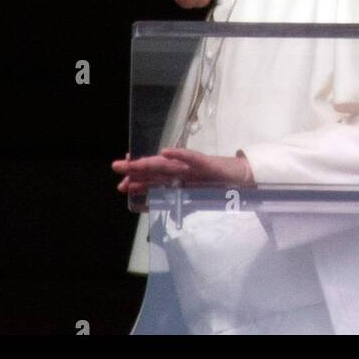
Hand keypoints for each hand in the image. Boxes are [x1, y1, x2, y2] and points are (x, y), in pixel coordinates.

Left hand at [111, 147, 255, 198]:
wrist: (242, 179)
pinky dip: (179, 154)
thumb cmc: (217, 186)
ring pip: (167, 163)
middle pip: (155, 169)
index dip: (138, 178)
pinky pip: (190, 158)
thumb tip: (152, 206)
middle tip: (116, 167)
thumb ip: (174, 200)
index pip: (154, 177)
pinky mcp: (205, 164)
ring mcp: (192, 166)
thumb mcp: (192, 196)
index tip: (122, 184)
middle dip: (135, 169)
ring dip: (150, 162)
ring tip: (133, 162)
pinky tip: (166, 152)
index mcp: (178, 178)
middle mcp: (182, 170)